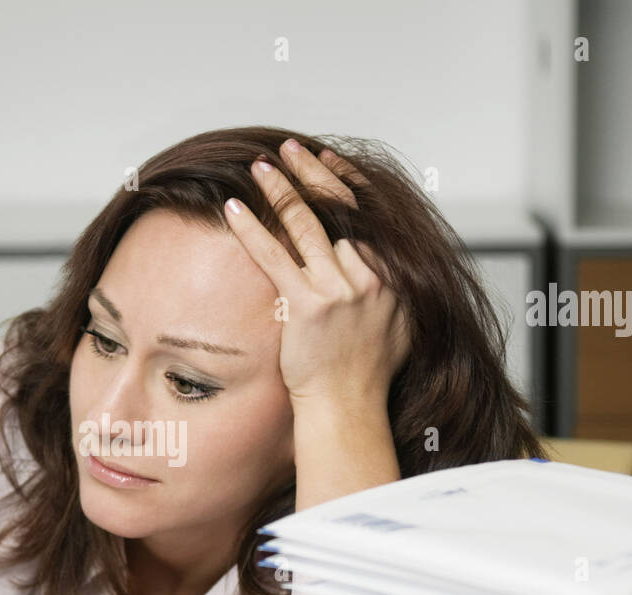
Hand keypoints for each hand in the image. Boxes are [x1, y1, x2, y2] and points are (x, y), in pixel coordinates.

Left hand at [223, 139, 410, 410]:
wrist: (349, 409)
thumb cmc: (368, 375)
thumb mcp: (398, 325)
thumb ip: (389, 290)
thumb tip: (376, 264)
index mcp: (392, 275)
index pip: (366, 212)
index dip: (343, 181)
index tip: (326, 160)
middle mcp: (370, 276)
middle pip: (337, 209)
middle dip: (312, 174)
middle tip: (291, 148)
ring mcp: (339, 290)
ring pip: (307, 225)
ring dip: (281, 190)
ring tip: (260, 167)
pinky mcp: (307, 305)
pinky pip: (274, 256)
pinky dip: (252, 228)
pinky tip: (233, 208)